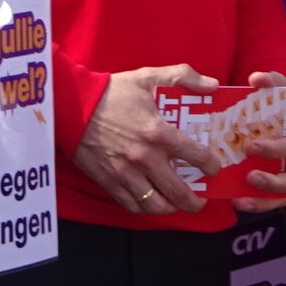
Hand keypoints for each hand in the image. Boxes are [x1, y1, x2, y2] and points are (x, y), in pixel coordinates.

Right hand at [73, 65, 222, 215]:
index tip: (213, 168)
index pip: (197, 157)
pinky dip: (144, 208)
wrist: (72, 104)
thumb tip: (213, 85)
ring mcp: (126, 173)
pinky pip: (132, 205)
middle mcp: (146, 158)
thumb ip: (183, 76)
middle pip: (180, 193)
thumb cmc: (112, 91)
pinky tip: (150, 201)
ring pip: (156, 205)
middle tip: (200, 200)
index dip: (212, 166)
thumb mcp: (148, 77)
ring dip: (171, 209)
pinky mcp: (109, 181)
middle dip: (196, 202)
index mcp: (159, 133)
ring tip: (176, 205)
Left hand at [232, 71, 285, 213]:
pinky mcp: (284, 181)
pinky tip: (237, 200)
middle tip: (250, 176)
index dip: (279, 148)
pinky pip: (276, 199)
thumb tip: (256, 78)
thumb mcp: (280, 84)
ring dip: (265, 199)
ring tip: (241, 198)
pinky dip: (259, 203)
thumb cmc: (284, 98)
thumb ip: (271, 79)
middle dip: (275, 181)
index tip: (251, 146)